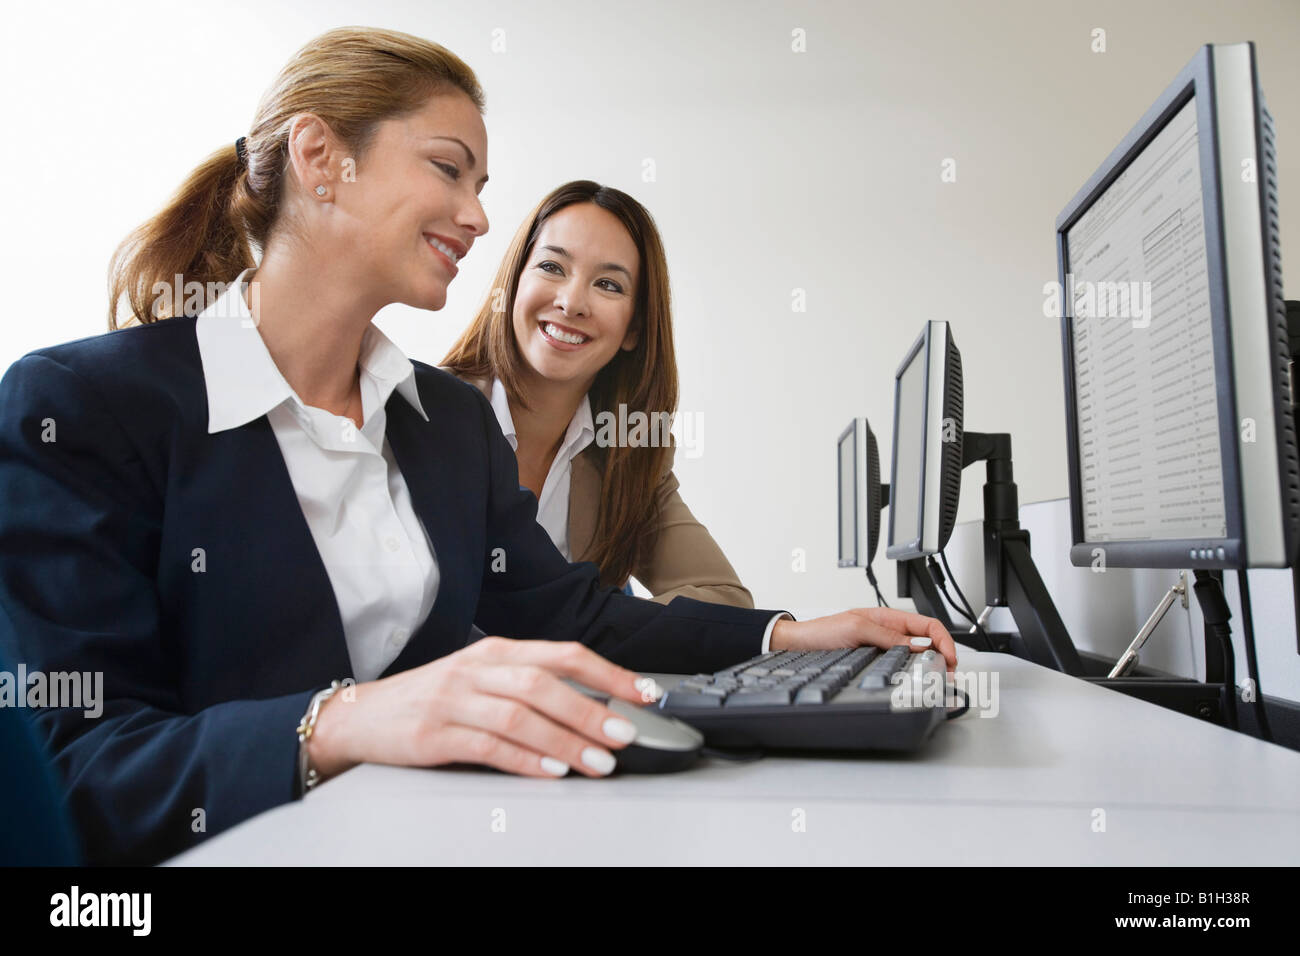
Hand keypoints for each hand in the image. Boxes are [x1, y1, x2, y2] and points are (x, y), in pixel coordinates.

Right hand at [306, 637, 660, 783]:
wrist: (360, 716)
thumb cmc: (430, 698)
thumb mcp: (480, 678)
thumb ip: (528, 686)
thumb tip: (595, 707)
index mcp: (496, 650)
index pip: (563, 653)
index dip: (608, 672)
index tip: (644, 692)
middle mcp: (477, 668)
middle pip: (545, 683)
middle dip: (592, 710)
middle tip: (626, 734)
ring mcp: (454, 699)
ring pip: (520, 714)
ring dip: (565, 739)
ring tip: (598, 762)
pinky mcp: (434, 734)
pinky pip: (488, 745)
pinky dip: (525, 759)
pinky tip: (550, 771)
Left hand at [769, 608, 956, 671]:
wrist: (799, 645)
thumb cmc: (822, 632)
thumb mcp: (856, 628)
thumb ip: (887, 636)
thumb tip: (918, 645)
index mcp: (889, 617)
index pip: (928, 625)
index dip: (944, 641)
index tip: (950, 658)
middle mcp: (890, 632)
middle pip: (928, 641)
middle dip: (943, 656)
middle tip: (949, 675)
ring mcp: (884, 648)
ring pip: (918, 656)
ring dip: (932, 666)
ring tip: (940, 680)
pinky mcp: (876, 662)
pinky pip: (902, 666)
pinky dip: (915, 673)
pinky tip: (919, 681)